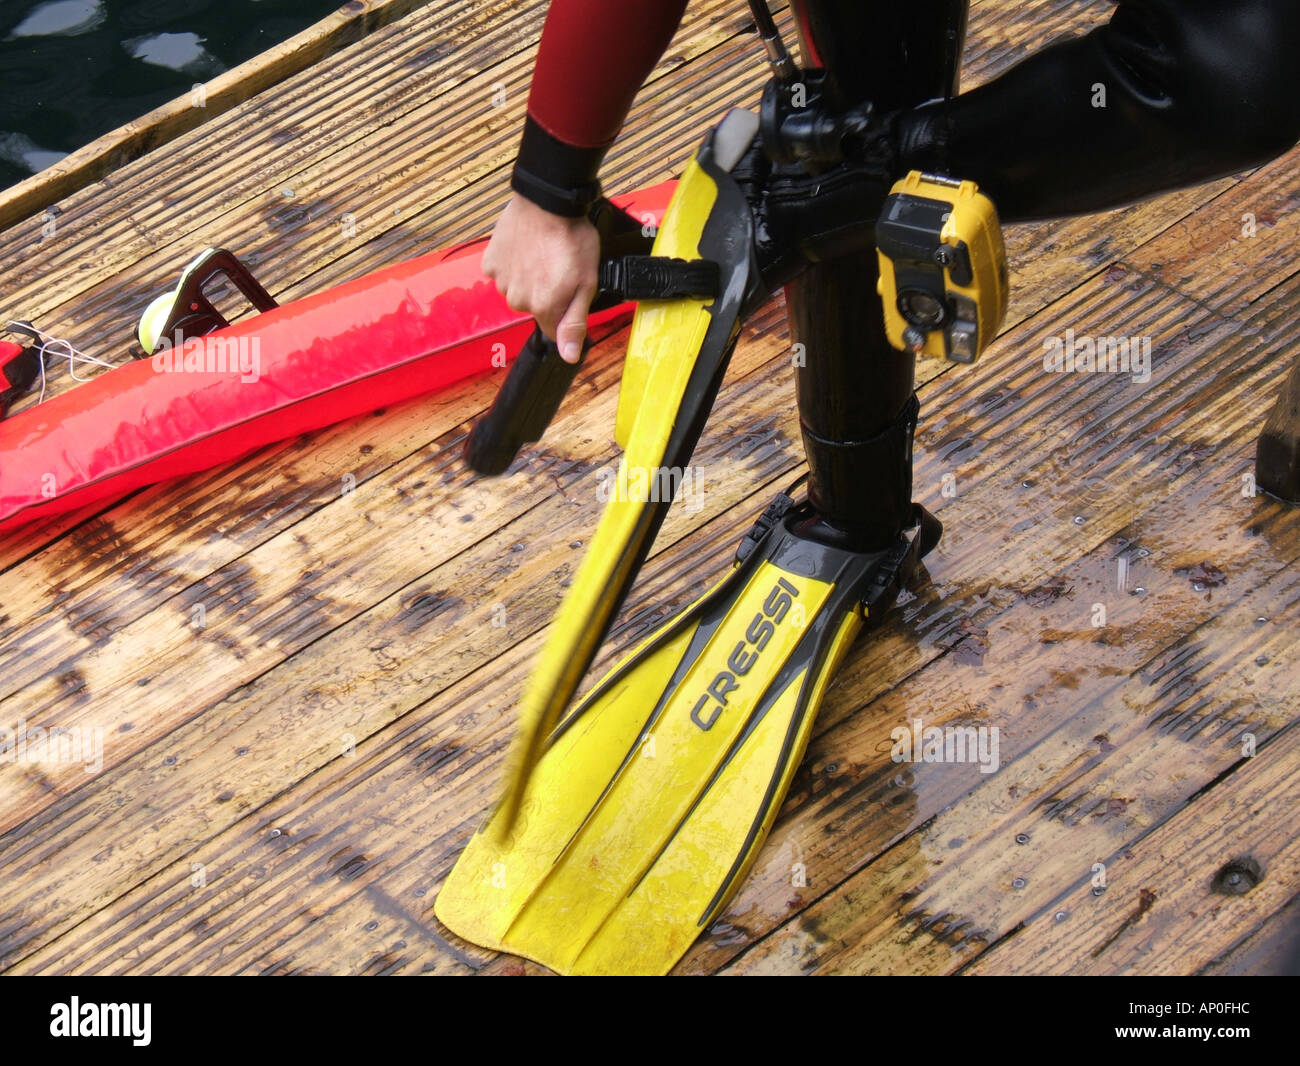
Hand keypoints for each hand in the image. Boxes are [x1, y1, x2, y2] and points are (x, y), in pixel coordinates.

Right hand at [482, 195, 599, 363]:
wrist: (548, 202)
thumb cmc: (572, 238)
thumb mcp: (586, 284)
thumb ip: (575, 323)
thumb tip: (569, 356)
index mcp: (543, 308)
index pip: (553, 329)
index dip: (564, 311)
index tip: (569, 289)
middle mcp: (518, 299)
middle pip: (534, 307)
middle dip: (546, 292)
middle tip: (558, 265)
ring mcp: (502, 280)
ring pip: (517, 289)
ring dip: (528, 277)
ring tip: (542, 253)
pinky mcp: (491, 262)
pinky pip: (502, 272)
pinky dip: (512, 263)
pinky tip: (525, 247)